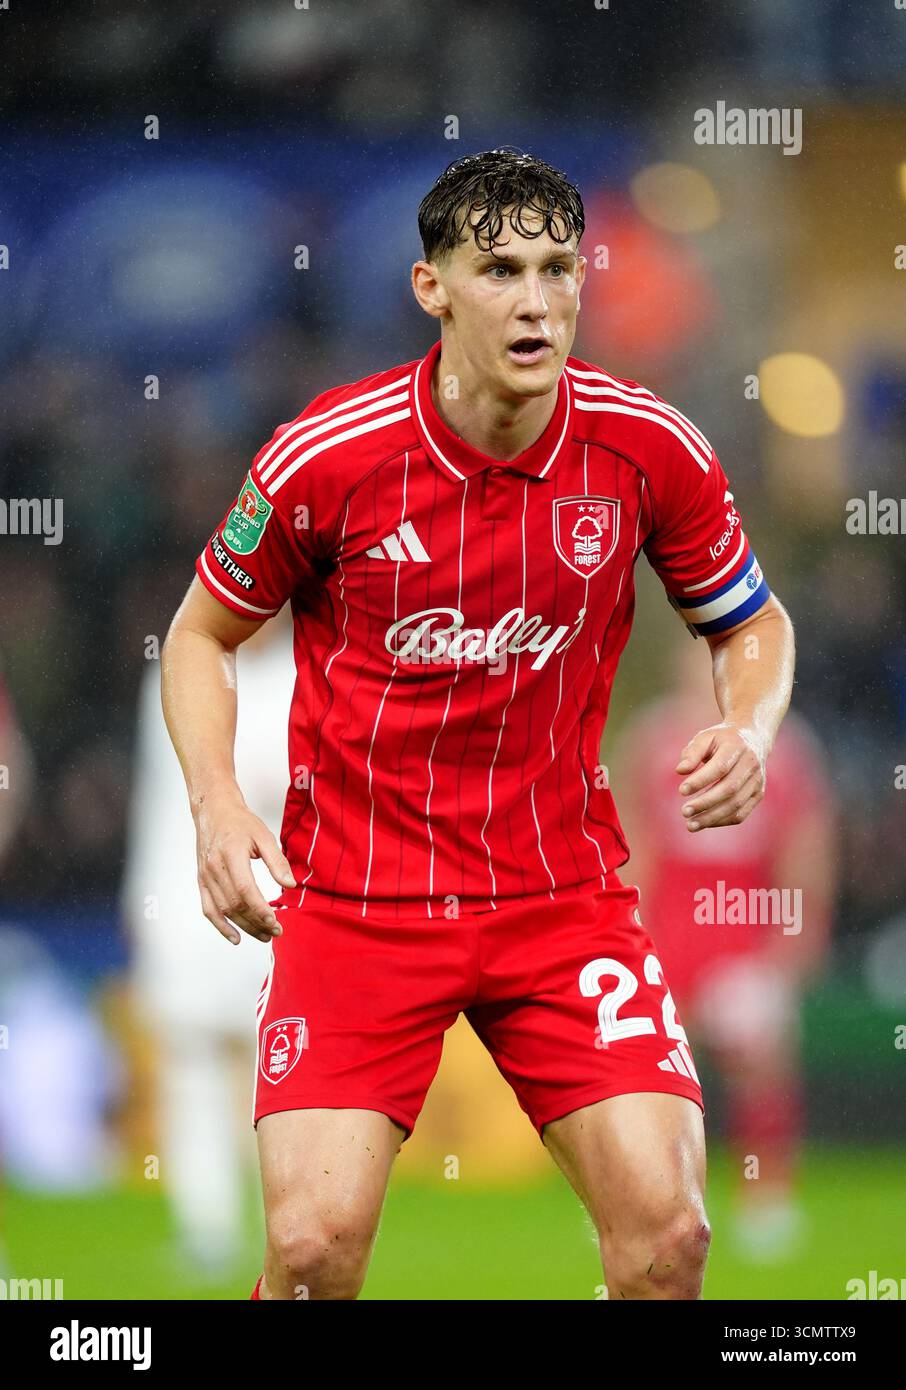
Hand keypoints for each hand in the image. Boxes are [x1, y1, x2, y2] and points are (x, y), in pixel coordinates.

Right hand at [194, 791, 296, 943]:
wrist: (213, 811)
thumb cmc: (239, 821)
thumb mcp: (264, 835)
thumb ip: (277, 861)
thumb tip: (290, 885)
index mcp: (231, 855)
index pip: (245, 889)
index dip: (260, 909)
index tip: (275, 920)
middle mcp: (215, 868)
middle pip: (235, 904)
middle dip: (256, 922)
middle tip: (276, 931)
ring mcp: (206, 877)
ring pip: (224, 910)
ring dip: (244, 927)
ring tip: (263, 935)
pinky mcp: (202, 881)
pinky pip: (209, 909)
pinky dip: (221, 926)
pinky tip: (235, 937)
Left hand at [675, 723, 766, 831]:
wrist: (753, 739)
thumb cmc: (722, 740)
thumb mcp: (705, 737)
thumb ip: (692, 752)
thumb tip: (680, 770)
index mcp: (737, 746)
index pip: (720, 767)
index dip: (701, 780)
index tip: (682, 790)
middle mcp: (751, 764)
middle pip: (729, 789)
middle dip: (705, 803)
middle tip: (684, 812)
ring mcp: (757, 781)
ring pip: (736, 805)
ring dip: (712, 817)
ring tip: (690, 824)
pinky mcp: (758, 794)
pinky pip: (741, 814)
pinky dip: (721, 821)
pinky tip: (704, 823)